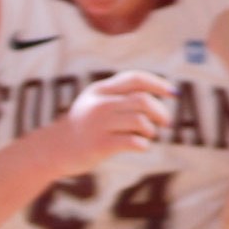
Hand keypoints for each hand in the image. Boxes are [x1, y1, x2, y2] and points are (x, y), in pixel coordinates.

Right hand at [33, 70, 175, 177]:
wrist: (54, 149)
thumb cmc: (83, 127)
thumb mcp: (96, 103)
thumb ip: (120, 96)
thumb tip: (159, 95)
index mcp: (100, 90)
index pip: (135, 79)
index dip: (158, 84)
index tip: (173, 93)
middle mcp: (99, 103)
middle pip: (142, 100)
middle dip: (160, 111)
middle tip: (165, 123)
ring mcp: (98, 124)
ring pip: (140, 121)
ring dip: (151, 129)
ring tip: (148, 135)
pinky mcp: (99, 145)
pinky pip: (132, 141)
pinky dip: (143, 144)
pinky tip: (140, 146)